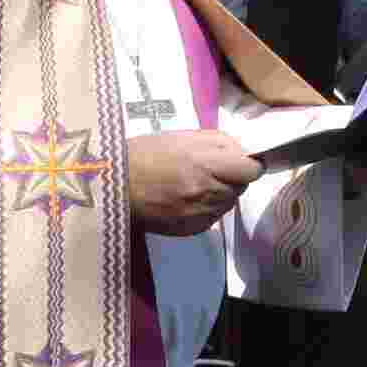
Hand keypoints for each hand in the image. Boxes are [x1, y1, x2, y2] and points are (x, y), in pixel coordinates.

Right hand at [127, 127, 260, 233]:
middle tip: (210, 170)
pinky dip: (206, 208)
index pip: (251, 170)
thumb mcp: (183, 137)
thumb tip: (243, 153)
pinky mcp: (192, 230)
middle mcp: (207, 192)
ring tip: (194, 184)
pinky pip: (213, 218)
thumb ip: (218, 143)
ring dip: (219, 194)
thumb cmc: (145, 154)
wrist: (114, 186)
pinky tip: (185, 199)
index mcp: (206, 164)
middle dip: (232, 178)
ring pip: (228, 203)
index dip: (249, 165)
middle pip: (241, 187)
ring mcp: (201, 214)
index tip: (241, 162)